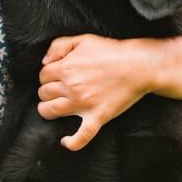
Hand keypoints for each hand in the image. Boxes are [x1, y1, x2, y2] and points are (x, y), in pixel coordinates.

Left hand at [38, 34, 153, 150]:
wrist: (138, 66)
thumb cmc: (112, 51)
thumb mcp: (83, 39)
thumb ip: (58, 45)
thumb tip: (44, 62)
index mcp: (66, 68)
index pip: (42, 76)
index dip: (47, 76)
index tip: (56, 76)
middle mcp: (71, 87)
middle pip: (44, 94)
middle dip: (47, 91)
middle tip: (58, 90)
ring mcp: (83, 104)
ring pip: (50, 112)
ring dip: (47, 110)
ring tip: (54, 108)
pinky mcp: (97, 117)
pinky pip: (82, 136)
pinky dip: (71, 142)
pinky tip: (65, 141)